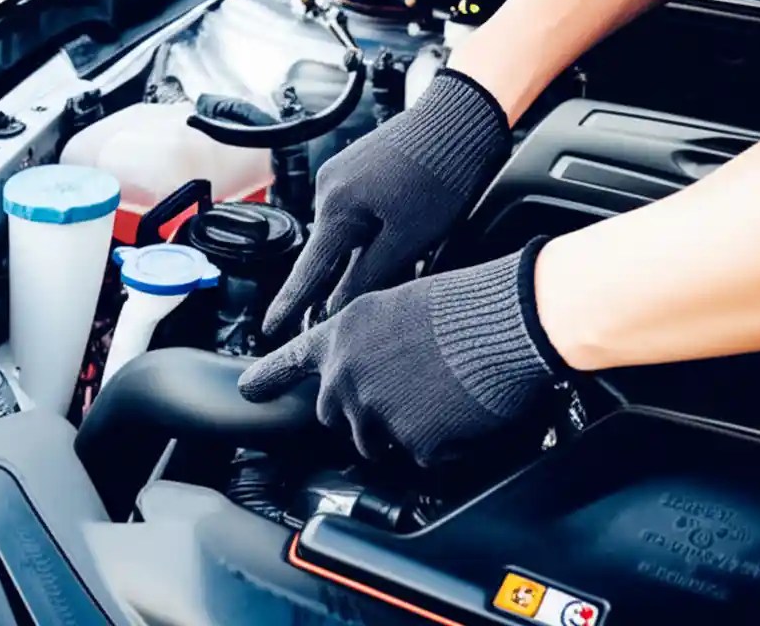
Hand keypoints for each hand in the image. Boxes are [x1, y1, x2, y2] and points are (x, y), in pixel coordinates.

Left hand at [241, 240, 565, 465]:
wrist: (509, 320)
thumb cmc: (466, 303)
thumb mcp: (398, 305)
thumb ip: (367, 340)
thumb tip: (366, 365)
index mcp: (343, 333)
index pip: (292, 360)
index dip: (268, 377)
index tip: (250, 391)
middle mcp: (347, 374)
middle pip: (333, 413)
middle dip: (360, 410)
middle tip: (403, 390)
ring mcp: (375, 411)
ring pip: (373, 440)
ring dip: (398, 428)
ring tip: (436, 395)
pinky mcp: (410, 441)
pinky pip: (420, 455)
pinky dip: (441, 442)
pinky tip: (459, 411)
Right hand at [262, 69, 512, 334]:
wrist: (461, 117)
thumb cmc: (442, 173)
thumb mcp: (409, 238)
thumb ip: (369, 276)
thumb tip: (338, 308)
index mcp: (337, 208)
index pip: (308, 272)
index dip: (291, 306)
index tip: (270, 329)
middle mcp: (329, 189)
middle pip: (327, 253)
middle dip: (334, 284)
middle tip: (340, 316)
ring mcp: (341, 175)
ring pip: (345, 233)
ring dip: (361, 255)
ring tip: (397, 263)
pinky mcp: (357, 168)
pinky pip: (355, 212)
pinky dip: (369, 232)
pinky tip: (397, 235)